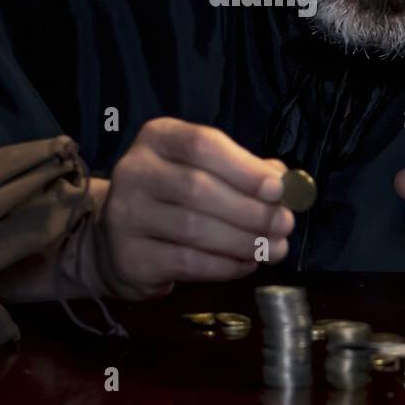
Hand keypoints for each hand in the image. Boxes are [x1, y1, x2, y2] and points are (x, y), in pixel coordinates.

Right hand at [96, 117, 292, 299]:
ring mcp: (124, 215)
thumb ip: (244, 171)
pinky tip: (246, 264)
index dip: (243, 167)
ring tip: (274, 248)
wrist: (118, 240)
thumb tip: (286, 182)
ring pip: (194, 229)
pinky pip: (186, 262)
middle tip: (284, 225)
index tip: (277, 189)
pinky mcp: (128, 257)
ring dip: (244, 241)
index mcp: (158, 138)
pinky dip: (224, 266)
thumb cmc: (174, 197)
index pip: (201, 144)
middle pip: (198, 188)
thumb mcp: (204, 170)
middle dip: (250, 210)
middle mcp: (134, 171)